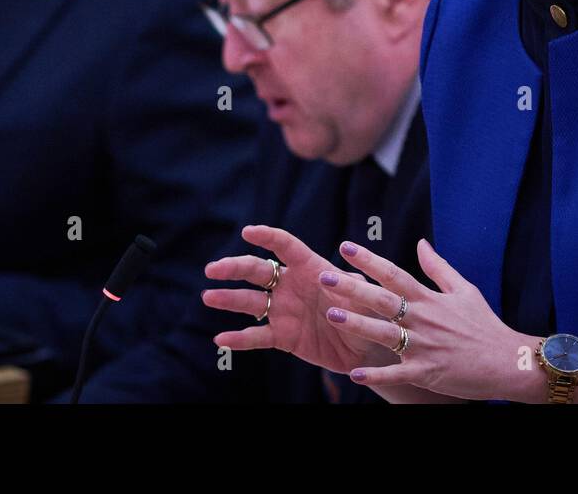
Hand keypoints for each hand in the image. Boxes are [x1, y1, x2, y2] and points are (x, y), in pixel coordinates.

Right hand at [203, 225, 393, 374]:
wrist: (367, 346)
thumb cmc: (369, 312)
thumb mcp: (364, 296)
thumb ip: (348, 286)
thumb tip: (330, 277)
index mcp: (310, 267)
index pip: (285, 246)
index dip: (267, 236)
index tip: (247, 231)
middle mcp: (291, 285)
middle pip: (258, 270)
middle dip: (234, 267)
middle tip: (212, 269)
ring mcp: (284, 310)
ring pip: (251, 301)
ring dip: (228, 299)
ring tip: (208, 297)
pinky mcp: (283, 336)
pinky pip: (257, 337)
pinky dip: (239, 339)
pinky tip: (221, 339)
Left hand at [319, 237, 531, 400]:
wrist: (508, 361)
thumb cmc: (484, 325)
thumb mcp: (464, 289)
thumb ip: (438, 267)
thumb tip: (421, 242)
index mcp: (429, 299)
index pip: (394, 274)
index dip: (369, 260)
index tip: (345, 247)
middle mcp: (423, 319)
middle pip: (382, 300)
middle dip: (352, 288)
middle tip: (324, 277)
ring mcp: (424, 346)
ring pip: (385, 334)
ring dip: (357, 325)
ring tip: (331, 316)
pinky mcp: (428, 372)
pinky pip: (397, 373)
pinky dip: (377, 375)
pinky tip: (355, 375)